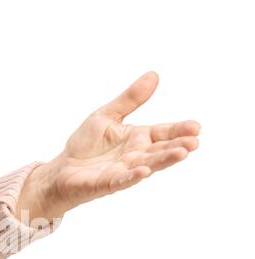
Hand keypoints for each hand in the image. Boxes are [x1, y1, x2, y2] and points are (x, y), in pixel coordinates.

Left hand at [15, 71, 200, 225]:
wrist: (61, 170)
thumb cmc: (85, 145)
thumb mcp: (106, 115)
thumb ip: (130, 99)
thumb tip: (154, 74)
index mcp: (138, 138)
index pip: (164, 133)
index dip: (179, 130)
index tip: (196, 127)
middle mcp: (135, 156)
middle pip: (160, 150)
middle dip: (177, 146)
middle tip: (194, 142)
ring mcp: (122, 171)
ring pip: (147, 165)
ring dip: (163, 160)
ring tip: (181, 154)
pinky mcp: (106, 183)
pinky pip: (121, 180)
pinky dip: (132, 176)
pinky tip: (144, 172)